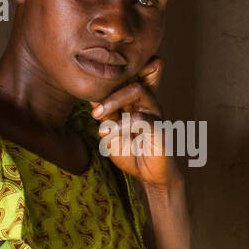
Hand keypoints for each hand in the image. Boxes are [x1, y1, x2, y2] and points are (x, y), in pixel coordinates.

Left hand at [90, 56, 181, 187]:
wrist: (148, 175)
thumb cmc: (131, 152)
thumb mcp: (110, 131)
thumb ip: (104, 115)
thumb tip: (90, 95)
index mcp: (135, 99)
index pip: (129, 74)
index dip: (113, 73)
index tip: (89, 87)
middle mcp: (146, 101)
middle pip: (133, 75)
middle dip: (109, 87)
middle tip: (93, 109)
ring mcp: (154, 113)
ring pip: (138, 90)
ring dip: (114, 101)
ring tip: (98, 116)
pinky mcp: (159, 128)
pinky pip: (143, 118)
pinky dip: (125, 123)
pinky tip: (110, 131)